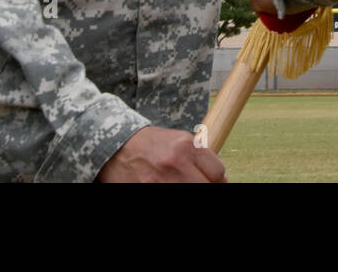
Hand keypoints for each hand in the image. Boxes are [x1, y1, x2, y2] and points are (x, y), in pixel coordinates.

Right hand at [97, 125, 226, 182]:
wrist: (117, 146)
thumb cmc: (150, 144)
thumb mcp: (177, 140)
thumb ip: (198, 156)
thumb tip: (220, 178)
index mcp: (187, 145)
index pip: (217, 172)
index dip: (215, 180)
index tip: (210, 181)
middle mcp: (177, 161)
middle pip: (206, 186)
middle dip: (203, 186)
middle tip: (196, 183)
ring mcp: (162, 179)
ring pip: (192, 192)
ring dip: (187, 189)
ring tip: (179, 183)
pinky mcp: (150, 189)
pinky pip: (173, 196)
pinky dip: (173, 192)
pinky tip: (167, 185)